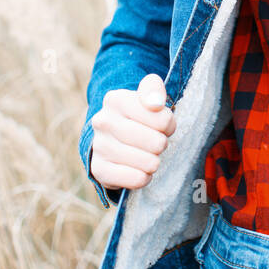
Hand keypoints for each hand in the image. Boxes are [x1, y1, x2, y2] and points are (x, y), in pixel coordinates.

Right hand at [89, 73, 176, 192]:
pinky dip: (144, 177)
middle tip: (156, 142)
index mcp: (116, 99)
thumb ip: (154, 89)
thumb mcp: (146, 95)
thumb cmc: (136, 115)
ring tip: (147, 154)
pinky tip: (140, 170)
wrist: (109, 137)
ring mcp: (99, 146)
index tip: (162, 125)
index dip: (168, 124)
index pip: (162, 118)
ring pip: (148, 163)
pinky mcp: (99, 170)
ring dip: (154, 161)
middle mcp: (103, 121)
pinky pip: (136, 179)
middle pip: (156, 142)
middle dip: (161, 144)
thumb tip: (156, 103)